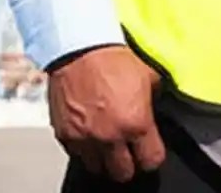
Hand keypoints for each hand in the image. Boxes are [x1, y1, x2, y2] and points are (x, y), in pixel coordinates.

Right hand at [48, 45, 164, 181]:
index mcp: (137, 123)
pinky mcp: (64, 134)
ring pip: (97, 167)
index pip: (151, 161)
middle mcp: (110, 136)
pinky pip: (77, 154)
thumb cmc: (116, 59)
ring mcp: (84, 138)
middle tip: (129, 151)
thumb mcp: (150, 78)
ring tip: (109, 141)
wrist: (81, 49)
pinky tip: (91, 132)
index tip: (150, 152)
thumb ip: (154, 103)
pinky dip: (84, 148)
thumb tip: (155, 113)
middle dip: (129, 163)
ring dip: (105, 158)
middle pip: (123, 172)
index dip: (152, 157)